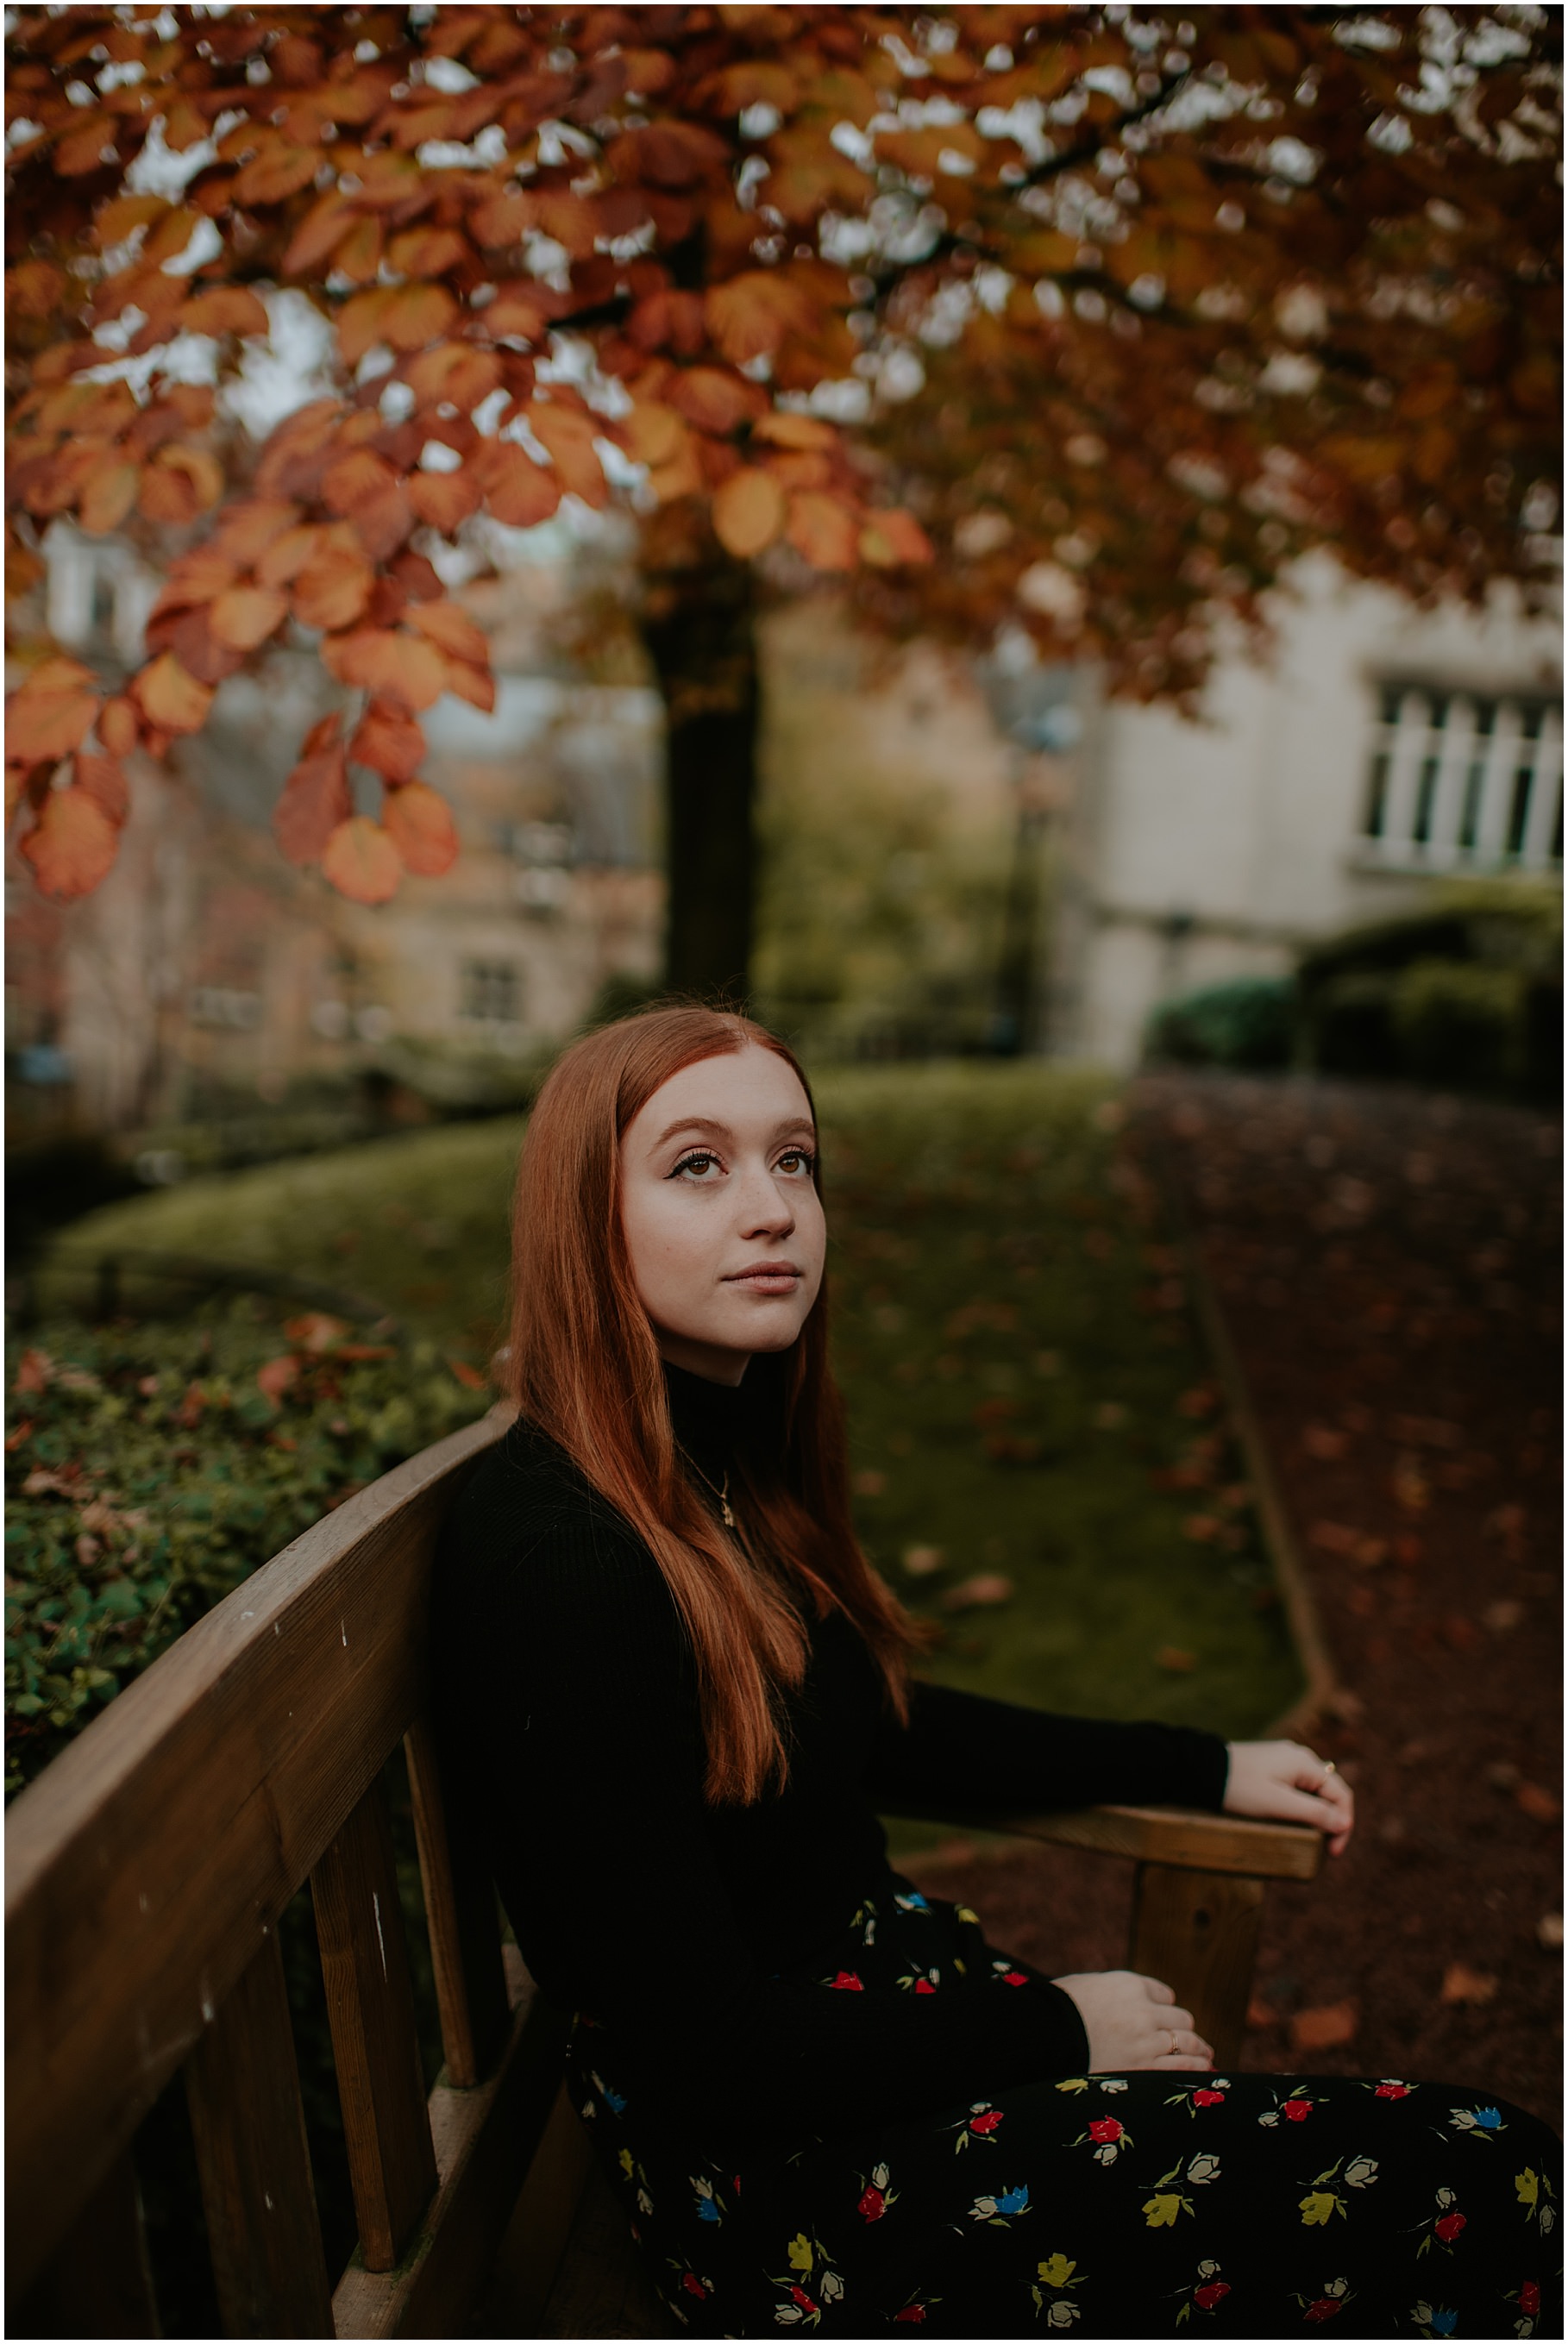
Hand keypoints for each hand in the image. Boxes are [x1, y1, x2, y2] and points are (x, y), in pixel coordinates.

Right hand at [1050, 1969, 1213, 2071]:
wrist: (1046, 2036)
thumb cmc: (1057, 2010)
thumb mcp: (1085, 1986)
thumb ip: (1108, 1992)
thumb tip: (1109, 1999)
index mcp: (1130, 1985)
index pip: (1163, 1994)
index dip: (1162, 2007)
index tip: (1162, 2017)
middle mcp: (1144, 2010)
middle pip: (1180, 2018)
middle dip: (1183, 2028)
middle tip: (1191, 2038)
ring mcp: (1147, 2040)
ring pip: (1188, 2041)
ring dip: (1199, 2048)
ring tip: (1206, 2054)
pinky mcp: (1145, 2067)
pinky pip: (1182, 2065)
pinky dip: (1196, 2067)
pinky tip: (1204, 2069)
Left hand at [1224, 1739, 1354, 1854]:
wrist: (1201, 1770)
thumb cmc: (1240, 1788)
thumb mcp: (1278, 1804)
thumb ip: (1313, 1813)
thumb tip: (1344, 1823)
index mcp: (1305, 1763)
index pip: (1342, 1794)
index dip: (1344, 1824)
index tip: (1333, 1852)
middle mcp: (1300, 1758)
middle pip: (1330, 1793)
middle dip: (1332, 1822)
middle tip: (1324, 1850)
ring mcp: (1285, 1762)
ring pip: (1314, 1792)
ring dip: (1317, 1816)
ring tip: (1311, 1840)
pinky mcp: (1272, 1768)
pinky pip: (1298, 1789)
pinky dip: (1302, 1808)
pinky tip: (1294, 1823)